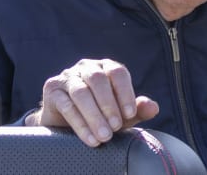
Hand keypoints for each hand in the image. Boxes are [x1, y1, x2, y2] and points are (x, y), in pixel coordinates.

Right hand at [28, 58, 159, 146]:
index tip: (130, 114)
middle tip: (115, 127)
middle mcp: (86, 67)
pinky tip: (90, 138)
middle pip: (98, 79)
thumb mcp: (121, 114)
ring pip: (81, 92)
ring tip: (104, 136)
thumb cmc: (100, 115)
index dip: (125, 92)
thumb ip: (138, 110)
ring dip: (94, 116)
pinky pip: (66, 105)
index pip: (117, 72)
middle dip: (109, 105)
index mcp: (106, 67)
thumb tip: (153, 107)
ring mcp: (67, 77)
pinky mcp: (52, 89)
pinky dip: (80, 124)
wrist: (67, 123)